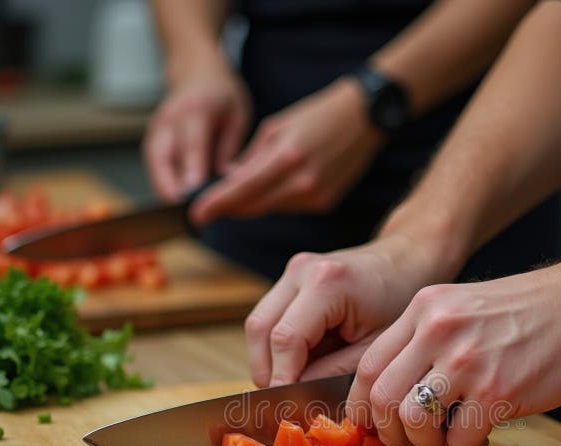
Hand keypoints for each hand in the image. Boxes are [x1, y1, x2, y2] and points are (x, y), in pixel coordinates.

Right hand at [144, 60, 251, 200]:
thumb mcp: (237, 116)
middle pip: (163, 156)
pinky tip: (172, 203)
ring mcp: (158, 127)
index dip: (191, 170)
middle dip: (169, 187)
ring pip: (153, 163)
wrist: (195, 70)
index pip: (192, 145)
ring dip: (161, 189)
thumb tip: (228, 184)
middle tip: (180, 214)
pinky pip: (153, 165)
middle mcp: (171, 117)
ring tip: (174, 216)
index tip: (193, 193)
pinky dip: (160, 183)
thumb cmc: (221, 95)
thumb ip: (229, 149)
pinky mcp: (153, 138)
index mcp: (197, 108)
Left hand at [190, 77, 383, 223]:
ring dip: (251, 203)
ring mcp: (315, 197)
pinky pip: (289, 208)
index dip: (216, 204)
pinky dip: (275, 200)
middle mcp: (301, 182)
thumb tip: (230, 181)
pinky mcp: (324, 204)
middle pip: (253, 206)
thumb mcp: (277, 127)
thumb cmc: (317, 115)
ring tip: (237, 194)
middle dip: (228, 209)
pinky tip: (275, 187)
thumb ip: (252, 158)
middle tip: (206, 210)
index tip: (196, 214)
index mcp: (286, 157)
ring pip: (270, 208)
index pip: (242, 188)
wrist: (364, 120)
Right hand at [244, 232, 448, 387]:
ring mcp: (292, 272)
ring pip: (257, 323)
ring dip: (267, 360)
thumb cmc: (398, 304)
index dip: (282, 378)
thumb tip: (299, 398)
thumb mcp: (375, 348)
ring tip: (288, 387)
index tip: (286, 408)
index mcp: (327, 283)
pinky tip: (294, 366)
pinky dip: (274, 346)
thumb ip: (335, 373)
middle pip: (260, 329)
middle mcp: (302, 271)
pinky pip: (269, 317)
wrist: (406, 264)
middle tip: (284, 402)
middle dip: (267, 370)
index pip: (286, 339)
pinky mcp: (290, 279)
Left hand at [347, 260, 560, 445]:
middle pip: (381, 398)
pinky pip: (460, 438)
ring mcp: (467, 360)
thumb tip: (393, 392)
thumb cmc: (528, 313)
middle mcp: (438, 331)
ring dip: (424, 442)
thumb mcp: (463, 307)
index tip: (376, 424)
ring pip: (412, 421)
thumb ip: (426, 339)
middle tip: (411, 438)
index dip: (363, 405)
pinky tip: (483, 430)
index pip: (367, 366)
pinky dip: (466, 445)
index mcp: (424, 309)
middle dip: (390, 431)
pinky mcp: (499, 389)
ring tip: (447, 436)